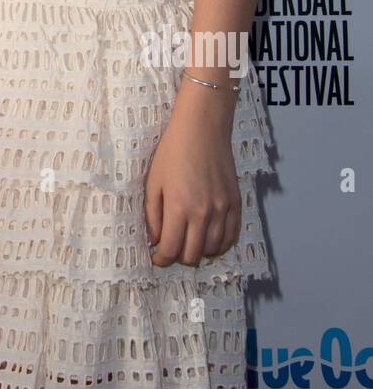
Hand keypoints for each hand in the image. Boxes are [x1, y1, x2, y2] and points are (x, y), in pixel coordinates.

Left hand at [144, 88, 240, 266]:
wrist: (202, 128)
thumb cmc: (173, 151)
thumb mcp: (153, 181)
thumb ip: (152, 215)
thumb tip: (154, 241)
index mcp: (178, 207)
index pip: (170, 250)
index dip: (160, 259)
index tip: (155, 257)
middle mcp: (203, 213)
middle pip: (192, 255)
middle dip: (177, 257)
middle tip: (170, 248)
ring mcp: (222, 210)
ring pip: (212, 250)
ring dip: (198, 252)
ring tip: (188, 242)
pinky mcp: (235, 204)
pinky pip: (231, 237)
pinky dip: (220, 245)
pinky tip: (209, 240)